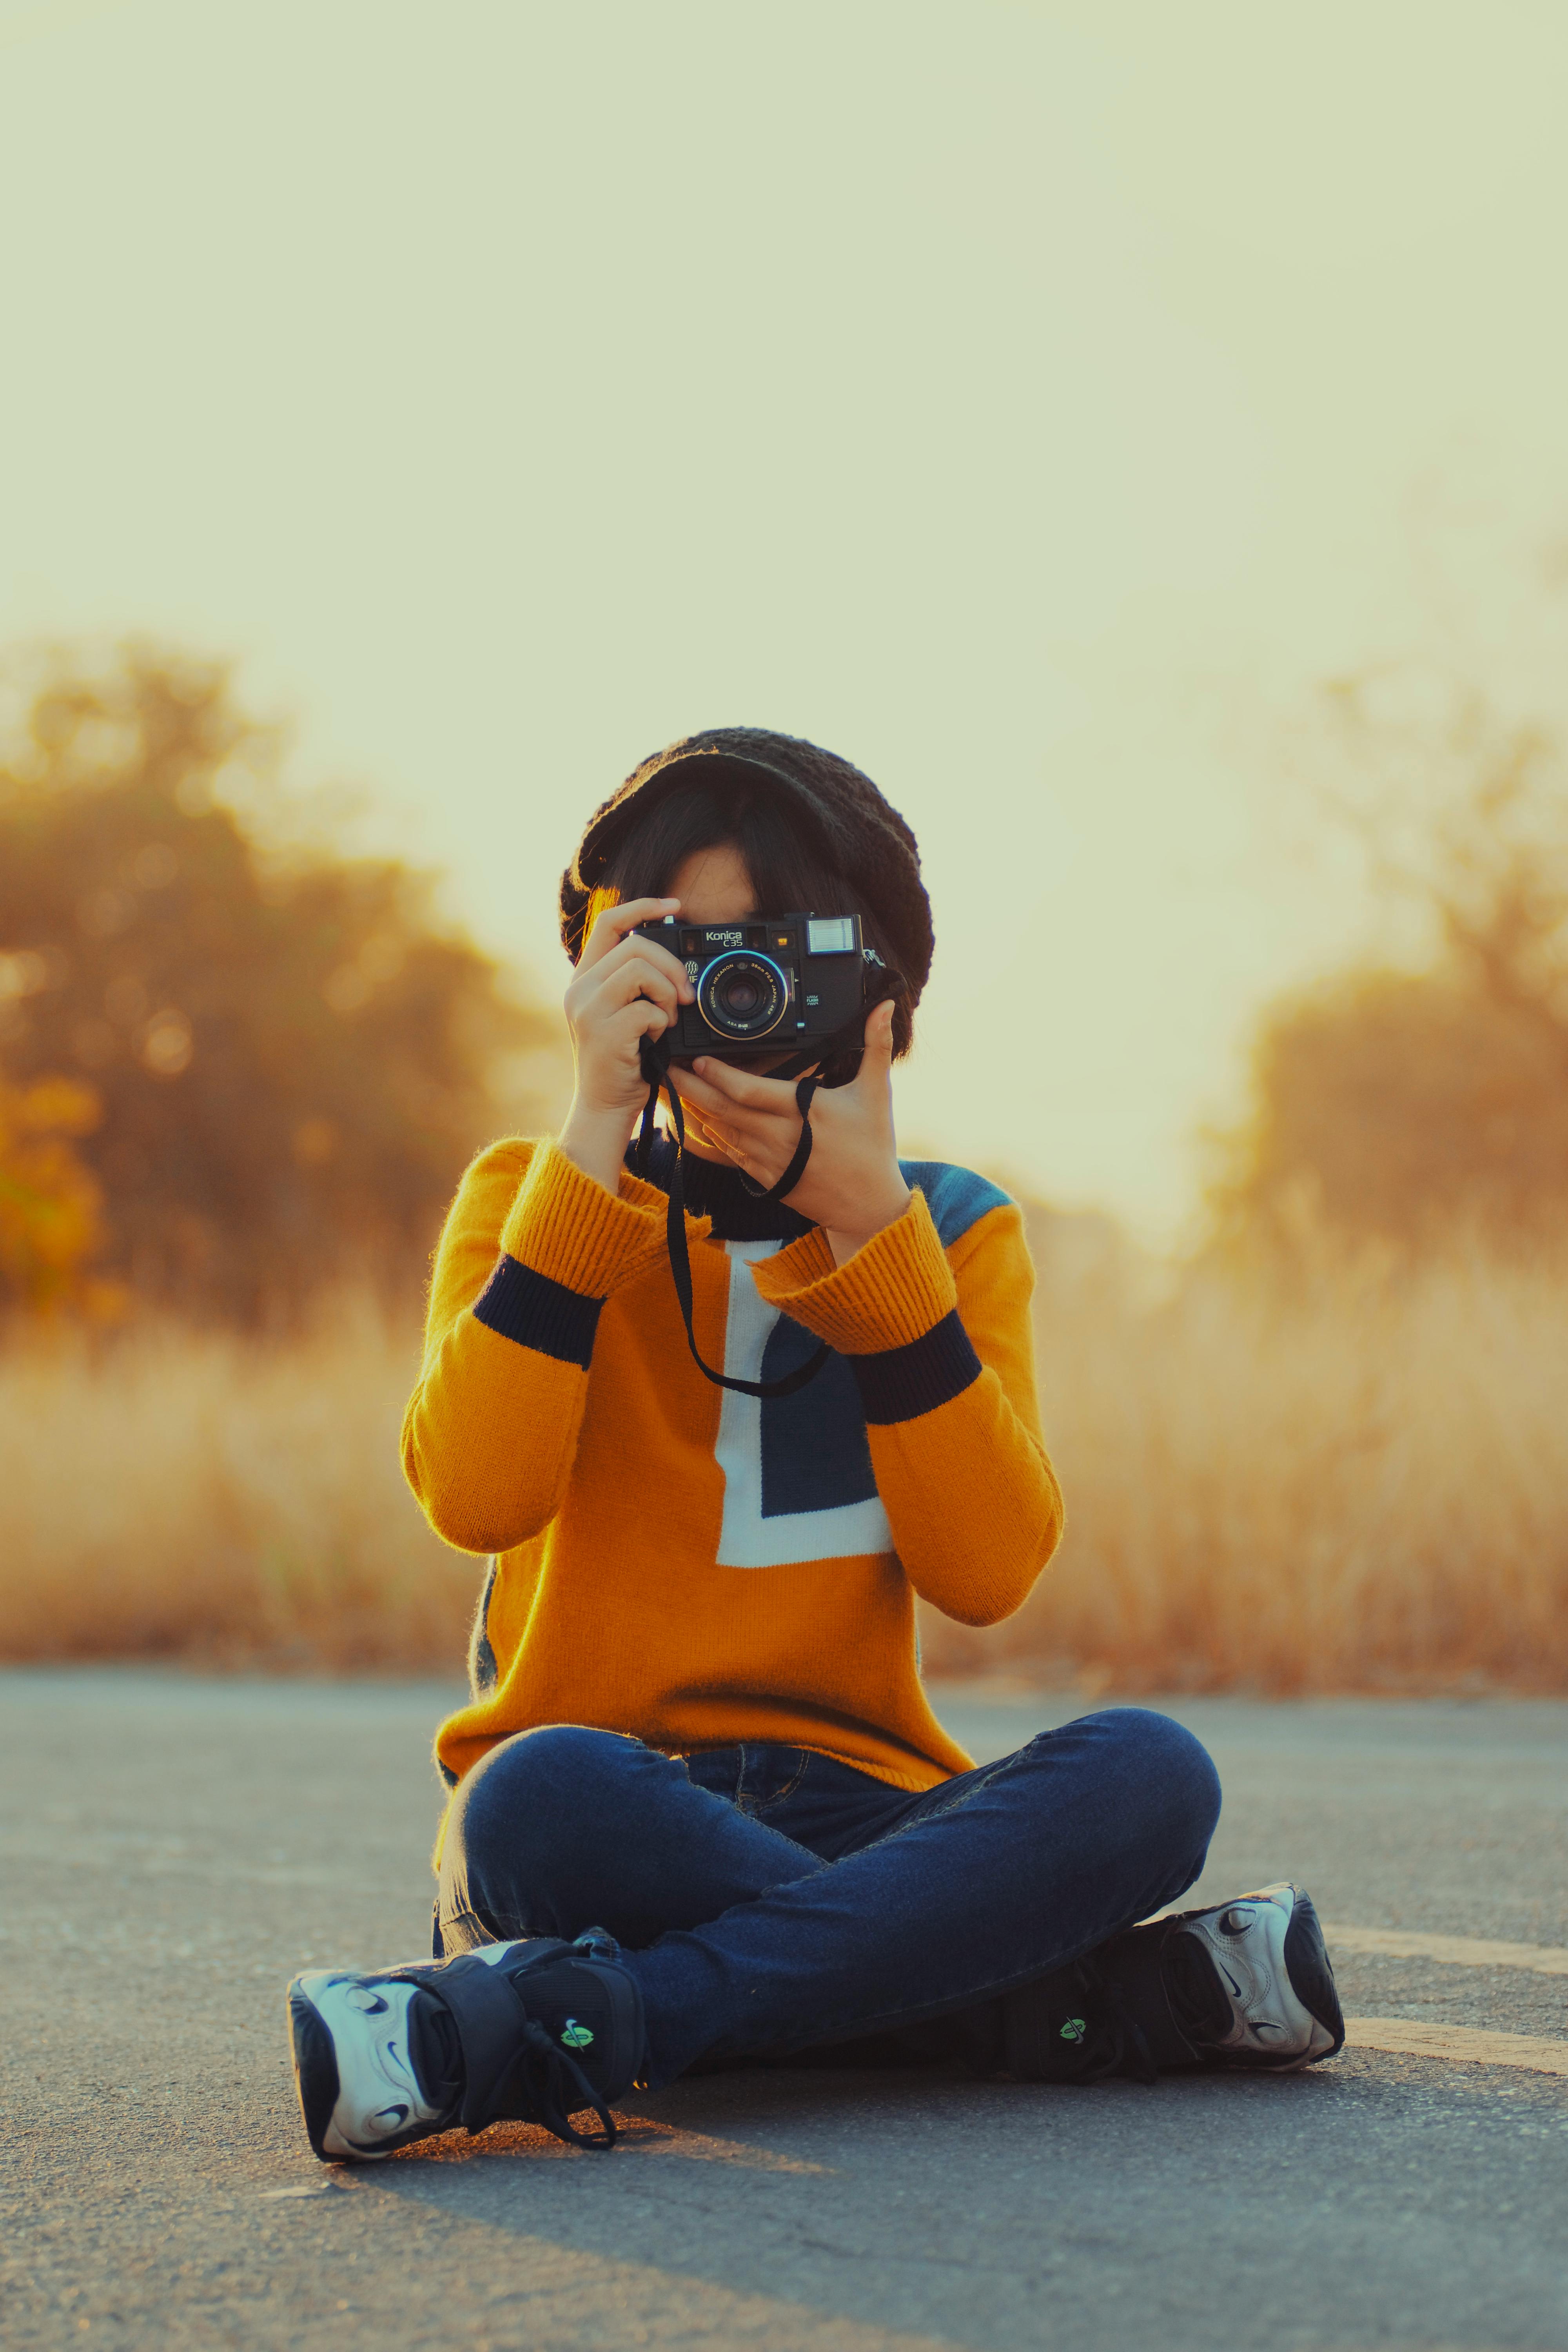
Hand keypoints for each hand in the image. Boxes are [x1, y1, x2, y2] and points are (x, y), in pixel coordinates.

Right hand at [558, 898, 693, 1192]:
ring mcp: (588, 1010)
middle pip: (636, 947)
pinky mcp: (603, 1032)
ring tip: (667, 1020)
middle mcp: (580, 989)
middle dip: (672, 967)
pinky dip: (663, 1025)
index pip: (609, 922)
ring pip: (642, 971)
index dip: (643, 907)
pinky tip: (656, 1041)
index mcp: (584, 979)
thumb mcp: (621, 1014)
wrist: (604, 1107)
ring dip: (668, 996)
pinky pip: (649, 1009)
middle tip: (685, 995)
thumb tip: (672, 959)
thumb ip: (634, 983)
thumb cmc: (622, 1062)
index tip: (675, 906)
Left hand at [671, 997, 911, 1263]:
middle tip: (666, 1067)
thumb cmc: (872, 1147)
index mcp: (804, 1111)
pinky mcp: (765, 1178)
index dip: (720, 1075)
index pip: (751, 1091)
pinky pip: (729, 1154)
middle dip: (691, 1088)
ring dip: (695, 1110)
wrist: (868, 1206)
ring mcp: (769, 1160)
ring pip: (721, 1131)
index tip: (698, 1059)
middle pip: (724, 1110)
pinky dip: (710, 1136)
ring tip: (671, 1088)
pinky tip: (695, 1120)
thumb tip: (885, 1006)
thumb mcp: (877, 1092)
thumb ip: (878, 1045)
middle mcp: (781, 1136)